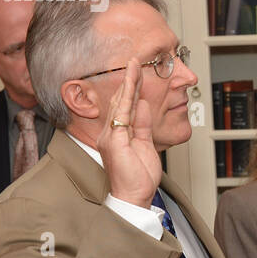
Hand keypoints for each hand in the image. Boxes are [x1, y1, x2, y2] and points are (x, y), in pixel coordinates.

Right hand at [96, 58, 161, 206]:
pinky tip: (131, 85)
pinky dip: (127, 98)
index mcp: (117, 134)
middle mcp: (111, 133)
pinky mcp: (115, 140)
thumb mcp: (145, 144)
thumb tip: (145, 105)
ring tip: (134, 65)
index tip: (137, 73)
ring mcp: (111, 136)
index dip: (132, 88)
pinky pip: (122, 115)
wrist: (133, 196)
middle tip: (135, 61)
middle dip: (129, 80)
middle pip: (121, 101)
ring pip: (121, 104)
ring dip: (128, 83)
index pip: (125, 106)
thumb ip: (144, 124)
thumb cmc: (138, 177)